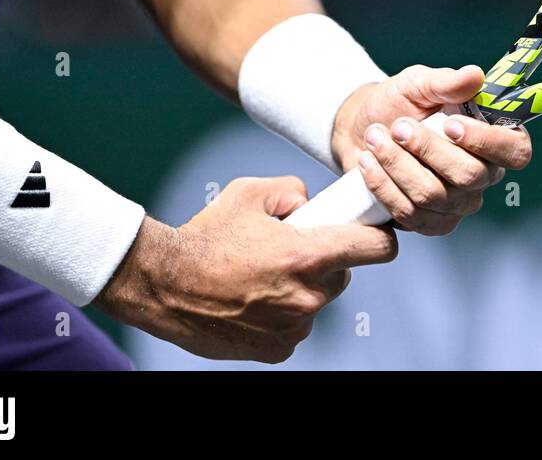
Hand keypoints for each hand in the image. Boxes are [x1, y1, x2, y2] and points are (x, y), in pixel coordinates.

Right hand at [96, 176, 396, 362]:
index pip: (378, 248)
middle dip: (326, 260)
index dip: (379, 236)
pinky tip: (253, 298)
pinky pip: (295, 324)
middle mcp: (308, 296)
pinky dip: (282, 312)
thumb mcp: (251, 192)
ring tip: (262, 274)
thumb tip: (312, 205)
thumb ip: (294, 191)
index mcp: (309, 255)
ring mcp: (294, 327)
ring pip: (318, 300)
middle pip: (344, 275)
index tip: (372, 231)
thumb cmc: (205, 236)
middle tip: (292, 249)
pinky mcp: (277, 350)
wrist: (162, 285)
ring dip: (302, 288)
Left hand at [331, 64, 531, 235]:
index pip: (515, 151)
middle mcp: (483, 175)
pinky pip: (410, 213)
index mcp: (494, 138)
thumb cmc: (399, 104)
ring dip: (397, 164)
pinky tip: (368, 163)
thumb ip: (446, 82)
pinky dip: (384, 186)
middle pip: (469, 175)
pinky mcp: (429, 223)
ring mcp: (457, 204)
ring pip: (433, 195)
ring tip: (375, 137)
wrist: (361, 129)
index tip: (450, 125)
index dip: (488, 142)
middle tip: (398, 126)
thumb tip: (475, 75)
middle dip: (427, 149)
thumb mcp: (418, 84)